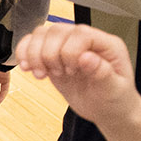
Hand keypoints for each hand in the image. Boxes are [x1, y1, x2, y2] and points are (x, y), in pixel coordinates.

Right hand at [14, 22, 140, 126]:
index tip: (73, 71)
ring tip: (41, 74)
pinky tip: (27, 68)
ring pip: (41, 34)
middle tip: (58, 74)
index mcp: (106, 44)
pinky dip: (24, 54)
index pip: (80, 33)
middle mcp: (86, 41)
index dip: (70, 51)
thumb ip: (102, 73)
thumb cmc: (116, 100)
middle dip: (50, 54)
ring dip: (34, 54)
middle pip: (57, 30)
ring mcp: (67, 47)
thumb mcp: (115, 90)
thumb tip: (86, 57)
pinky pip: (32, 44)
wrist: (106, 110)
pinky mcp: (53, 57)